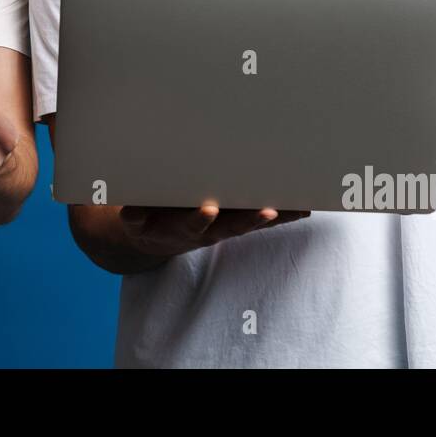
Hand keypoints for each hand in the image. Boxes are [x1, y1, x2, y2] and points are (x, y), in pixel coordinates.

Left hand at [118, 202, 310, 257]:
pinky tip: (133, 209)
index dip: (265, 217)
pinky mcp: (138, 223)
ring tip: (209, 210)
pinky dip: (135, 215)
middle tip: (265, 211)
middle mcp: (200, 229)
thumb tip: (303, 203)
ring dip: (199, 220)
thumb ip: (253, 207)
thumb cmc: (190, 215)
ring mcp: (170, 228)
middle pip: (228, 226)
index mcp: (220, 223)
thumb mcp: (220, 214)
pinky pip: (136, 218)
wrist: (142, 233)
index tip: (283, 209)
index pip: (248, 220)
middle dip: (247, 220)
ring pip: (188, 225)